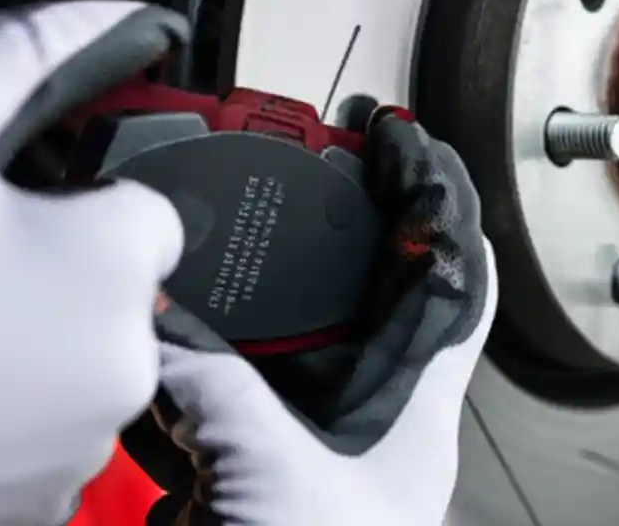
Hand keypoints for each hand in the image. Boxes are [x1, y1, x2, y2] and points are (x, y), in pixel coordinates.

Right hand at [0, 2, 187, 524]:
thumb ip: (32, 51)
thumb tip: (117, 18)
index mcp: (117, 263)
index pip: (143, 205)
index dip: (72, 197)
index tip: (8, 207)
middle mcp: (124, 359)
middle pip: (112, 287)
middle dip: (49, 267)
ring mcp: (82, 441)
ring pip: (76, 358)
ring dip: (24, 337)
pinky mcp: (38, 501)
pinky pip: (43, 429)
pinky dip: (1, 410)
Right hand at [142, 112, 496, 525]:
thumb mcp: (276, 479)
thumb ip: (218, 392)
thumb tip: (157, 329)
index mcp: (421, 412)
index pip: (461, 280)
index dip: (446, 201)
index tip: (414, 138)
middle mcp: (384, 419)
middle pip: (400, 289)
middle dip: (378, 215)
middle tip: (345, 148)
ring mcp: (332, 442)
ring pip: (333, 331)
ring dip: (312, 270)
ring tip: (283, 204)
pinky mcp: (278, 467)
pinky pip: (262, 381)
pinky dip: (240, 338)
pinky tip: (206, 312)